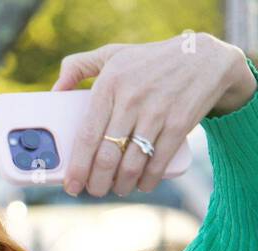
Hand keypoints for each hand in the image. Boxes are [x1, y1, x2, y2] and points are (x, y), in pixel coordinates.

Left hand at [52, 32, 256, 196]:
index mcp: (110, 84)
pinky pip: (158, 163)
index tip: (71, 185)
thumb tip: (55, 90)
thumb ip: (79, 67)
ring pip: (131, 165)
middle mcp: (131, 99)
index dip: (77, 166)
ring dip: (121, 186)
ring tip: (116, 188)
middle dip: (97, 183)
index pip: (87, 135)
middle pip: (107, 157)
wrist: (203, 58)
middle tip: (94, 190)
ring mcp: (157, 113)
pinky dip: (147, 181)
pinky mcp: (179, 124)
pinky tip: (141, 185)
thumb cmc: (149, 60)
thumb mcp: (113, 54)